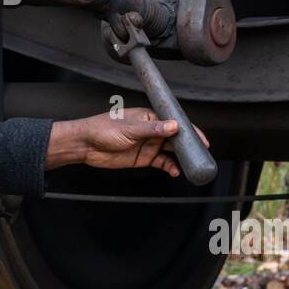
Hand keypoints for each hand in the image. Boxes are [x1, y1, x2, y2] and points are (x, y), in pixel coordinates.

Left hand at [45, 108, 209, 177]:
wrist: (86, 145)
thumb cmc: (103, 129)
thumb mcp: (130, 128)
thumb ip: (153, 129)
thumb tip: (174, 126)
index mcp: (150, 117)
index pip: (174, 122)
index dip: (189, 130)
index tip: (201, 139)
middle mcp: (152, 130)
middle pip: (176, 138)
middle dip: (189, 146)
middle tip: (202, 154)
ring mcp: (148, 144)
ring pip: (171, 151)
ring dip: (181, 158)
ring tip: (191, 165)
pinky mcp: (144, 158)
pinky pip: (162, 163)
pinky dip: (170, 167)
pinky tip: (175, 171)